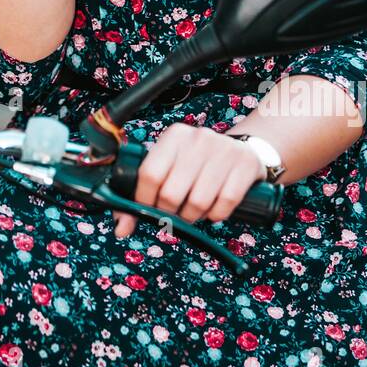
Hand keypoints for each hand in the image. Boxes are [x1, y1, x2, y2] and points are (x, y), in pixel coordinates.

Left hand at [114, 124, 265, 237]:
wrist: (242, 152)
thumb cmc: (197, 165)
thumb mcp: (170, 168)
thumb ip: (142, 196)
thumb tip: (120, 229)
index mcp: (174, 136)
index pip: (149, 175)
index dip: (145, 201)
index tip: (149, 211)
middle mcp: (198, 138)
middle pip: (171, 194)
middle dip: (170, 213)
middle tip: (174, 213)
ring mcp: (224, 149)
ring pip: (198, 202)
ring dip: (193, 217)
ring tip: (193, 212)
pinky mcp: (245, 164)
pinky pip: (225, 203)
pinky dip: (217, 216)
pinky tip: (214, 210)